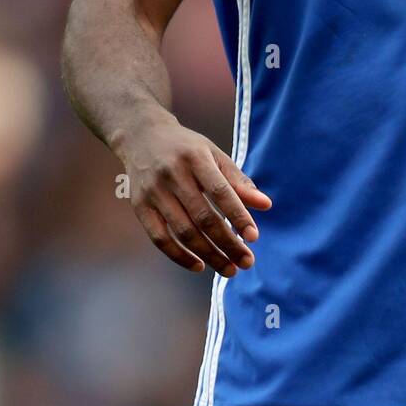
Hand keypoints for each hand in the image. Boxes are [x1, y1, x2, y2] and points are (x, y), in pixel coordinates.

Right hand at [113, 110, 271, 275]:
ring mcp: (153, 191)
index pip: (221, 192)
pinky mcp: (139, 206)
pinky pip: (159, 238)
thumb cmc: (187, 149)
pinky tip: (199, 266)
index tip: (254, 238)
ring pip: (183, 231)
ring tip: (229, 269)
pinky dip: (179, 256)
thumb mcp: (214, 155)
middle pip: (203, 217)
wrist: (141, 136)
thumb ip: (238, 181)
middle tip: (247, 262)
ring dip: (208, 255)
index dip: (238, 216)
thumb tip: (266, 205)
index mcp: (195, 158)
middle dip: (227, 244)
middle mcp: (172, 174)